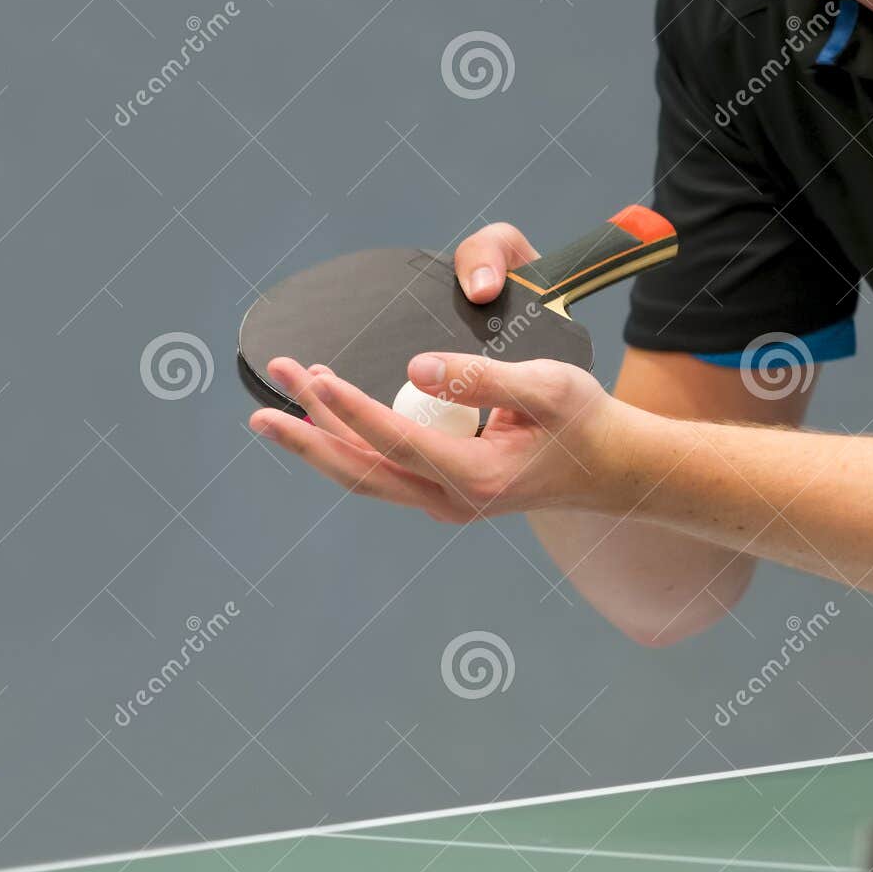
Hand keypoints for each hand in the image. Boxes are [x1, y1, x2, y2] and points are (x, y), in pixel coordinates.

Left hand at [246, 225, 638, 522]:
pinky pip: (381, 473)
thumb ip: (481, 376)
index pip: (395, 439)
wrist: (613, 471)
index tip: (314, 377)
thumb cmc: (587, 423)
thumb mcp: (548, 387)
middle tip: (259, 407)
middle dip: (307, 436)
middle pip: (359, 472)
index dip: (349, 408)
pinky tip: (326, 416)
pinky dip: (347, 446)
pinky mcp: (443, 495)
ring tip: (276, 407)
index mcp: (475, 477)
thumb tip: (415, 368)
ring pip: (363, 476)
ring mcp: (444, 503)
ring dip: (318, 441)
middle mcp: (451, 501)